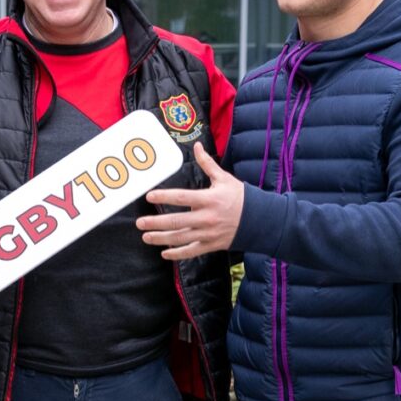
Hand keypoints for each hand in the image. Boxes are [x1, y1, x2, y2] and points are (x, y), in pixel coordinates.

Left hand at [137, 144, 243, 259]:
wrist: (260, 219)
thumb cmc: (240, 197)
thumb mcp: (224, 178)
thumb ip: (207, 163)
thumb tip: (197, 146)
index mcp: (209, 199)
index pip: (181, 197)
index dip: (164, 196)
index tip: (149, 196)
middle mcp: (207, 217)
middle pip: (176, 221)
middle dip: (155, 223)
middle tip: (140, 223)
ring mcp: (208, 233)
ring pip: (180, 238)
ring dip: (161, 238)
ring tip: (146, 237)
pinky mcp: (211, 245)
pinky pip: (191, 251)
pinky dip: (177, 254)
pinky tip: (164, 253)